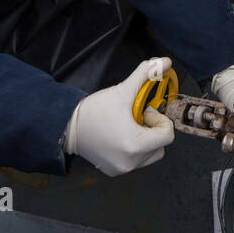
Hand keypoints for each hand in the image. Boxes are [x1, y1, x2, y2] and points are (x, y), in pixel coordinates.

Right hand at [64, 57, 174, 174]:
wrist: (66, 126)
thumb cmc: (94, 110)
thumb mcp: (122, 90)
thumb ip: (146, 74)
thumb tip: (165, 61)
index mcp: (136, 146)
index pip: (167, 135)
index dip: (159, 120)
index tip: (143, 112)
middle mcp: (131, 162)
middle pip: (160, 146)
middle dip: (153, 130)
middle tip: (136, 118)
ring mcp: (122, 169)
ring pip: (150, 155)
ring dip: (146, 140)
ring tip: (129, 127)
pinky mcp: (114, 171)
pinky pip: (136, 161)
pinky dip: (134, 149)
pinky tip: (120, 136)